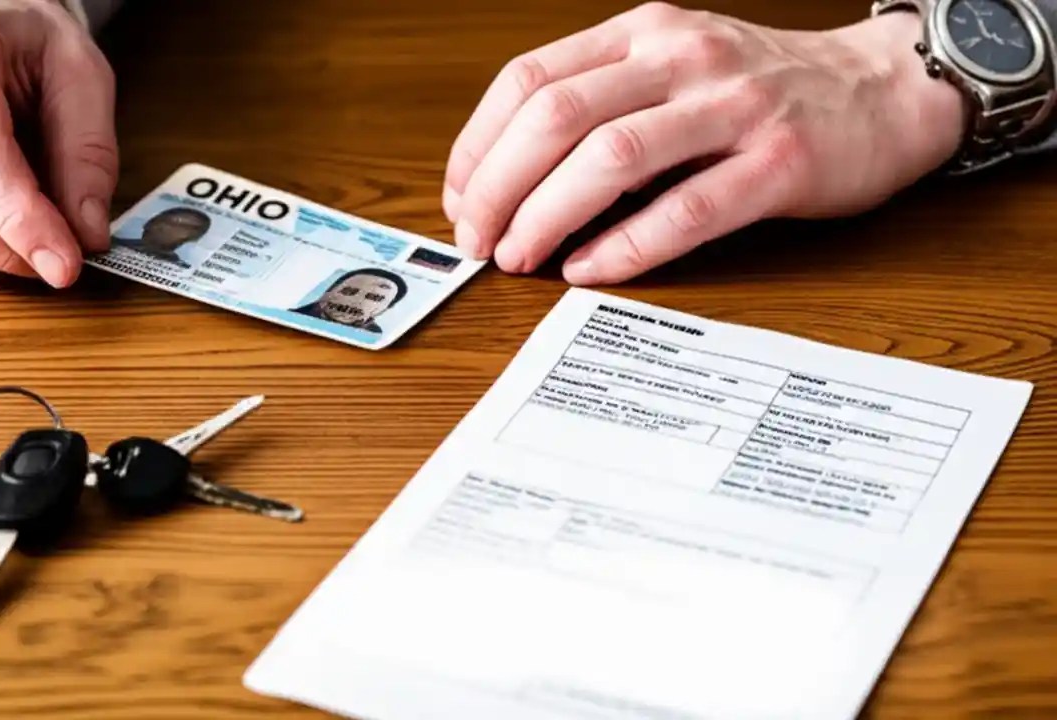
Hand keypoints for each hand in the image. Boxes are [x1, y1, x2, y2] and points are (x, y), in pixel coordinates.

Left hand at [443, 3, 967, 284]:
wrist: (882, 88)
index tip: (459, 198)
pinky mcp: (780, 163)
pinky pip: (687, 209)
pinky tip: (589, 269)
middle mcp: (682, 58)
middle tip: (478, 240)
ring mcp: (735, 107)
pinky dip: (626, 245)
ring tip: (522, 257)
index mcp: (643, 34)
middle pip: (556, 116)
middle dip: (498, 186)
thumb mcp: (671, 68)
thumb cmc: (760, 89)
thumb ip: (600, 105)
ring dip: (548, 215)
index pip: (529, 79)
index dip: (478, 145)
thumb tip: (508, 181)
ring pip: (612, 157)